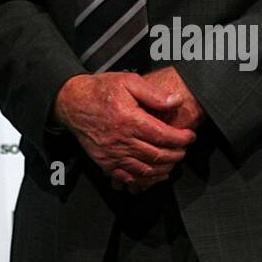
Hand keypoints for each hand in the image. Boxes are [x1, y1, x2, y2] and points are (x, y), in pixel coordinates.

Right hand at [53, 72, 197, 191]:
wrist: (73, 102)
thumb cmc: (99, 90)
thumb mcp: (128, 81)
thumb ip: (153, 93)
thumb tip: (175, 101)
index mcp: (129, 119)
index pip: (163, 135)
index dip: (181, 138)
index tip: (189, 136)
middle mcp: (121, 140)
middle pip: (157, 155)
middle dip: (176, 154)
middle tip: (184, 149)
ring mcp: (112, 154)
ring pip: (146, 169)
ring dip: (164, 168)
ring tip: (173, 161)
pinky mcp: (105, 162)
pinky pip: (128, 177)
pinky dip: (145, 180)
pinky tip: (154, 174)